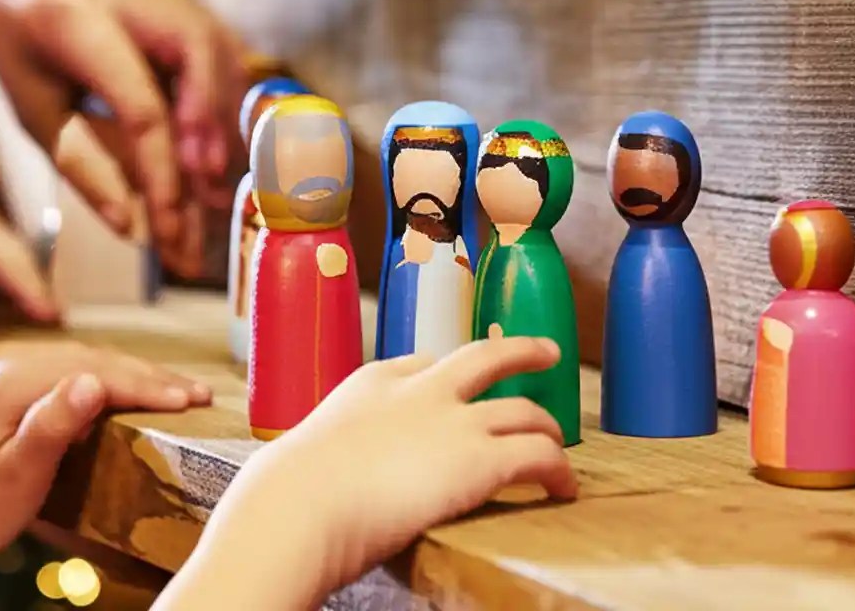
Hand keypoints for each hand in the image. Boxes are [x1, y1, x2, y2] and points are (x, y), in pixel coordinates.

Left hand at [0, 0, 247, 275]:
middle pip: (195, 50)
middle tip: (208, 190)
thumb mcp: (32, 111)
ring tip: (214, 186)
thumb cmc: (20, 48)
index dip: (161, 169)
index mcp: (70, 21)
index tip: (168, 224)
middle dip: (211, 125)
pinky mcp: (186, 1)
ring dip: (225, 121)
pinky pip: (223, 52)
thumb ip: (80, 165)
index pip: (137, 102)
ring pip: (220, 50)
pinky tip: (217, 152)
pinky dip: (226, 104)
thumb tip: (128, 226)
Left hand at [0, 338, 211, 571]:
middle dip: (152, 376)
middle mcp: (11, 363)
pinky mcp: (10, 386)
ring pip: (88, 362)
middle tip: (203, 395)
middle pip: (96, 359)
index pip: (97, 373)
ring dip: (135, 376)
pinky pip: (72, 372)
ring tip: (182, 393)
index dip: (148, 386)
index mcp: (13, 381)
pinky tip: (133, 394)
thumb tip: (93, 381)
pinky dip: (110, 383)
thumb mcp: (16, 477)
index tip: (193, 401)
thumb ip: (52, 425)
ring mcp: (9, 370)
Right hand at [165, 337, 575, 608]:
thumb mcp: (305, 453)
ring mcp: (454, 422)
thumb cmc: (289, 492)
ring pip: (523, 409)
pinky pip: (540, 456)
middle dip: (519, 351)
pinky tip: (565, 488)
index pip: (419, 363)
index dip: (444, 371)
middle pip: (484, 357)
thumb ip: (324, 459)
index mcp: (372, 383)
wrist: (303, 504)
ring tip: (559, 441)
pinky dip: (560, 470)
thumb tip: (298, 489)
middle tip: (543, 351)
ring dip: (548, 425)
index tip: (450, 379)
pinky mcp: (482, 459)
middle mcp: (419, 391)